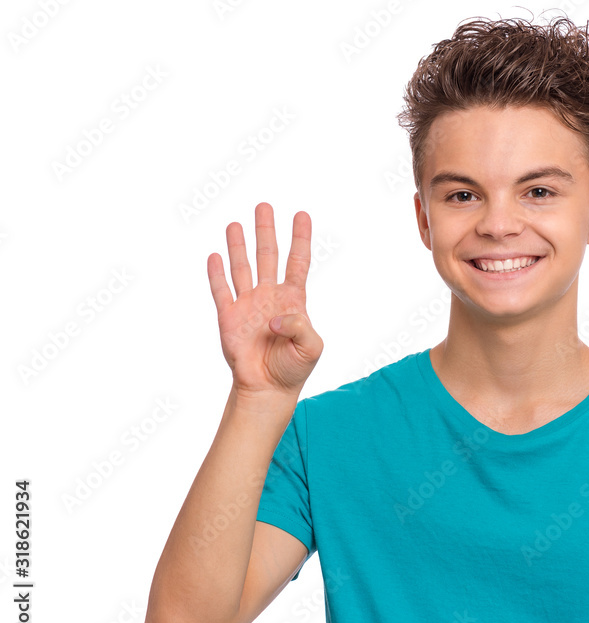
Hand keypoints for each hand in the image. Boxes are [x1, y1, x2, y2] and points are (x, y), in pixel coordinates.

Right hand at [207, 202, 323, 398]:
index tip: (302, 215)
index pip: (298, 262)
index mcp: (293, 300)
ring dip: (239, 246)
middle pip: (268, 256)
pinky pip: (221, 291)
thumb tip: (275, 316)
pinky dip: (217, 273)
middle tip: (265, 206)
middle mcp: (270, 297)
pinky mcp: (229, 317)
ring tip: (236, 223)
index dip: (301, 239)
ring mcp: (248, 305)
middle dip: (266, 231)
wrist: (267, 389)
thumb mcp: (311, 348)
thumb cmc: (293, 368)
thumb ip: (301, 328)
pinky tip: (216, 255)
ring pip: (243, 267)